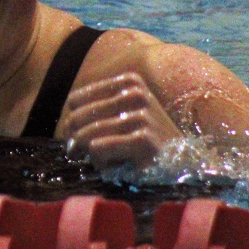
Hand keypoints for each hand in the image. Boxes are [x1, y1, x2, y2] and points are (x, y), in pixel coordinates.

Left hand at [61, 72, 183, 167]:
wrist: (184, 164)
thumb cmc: (147, 143)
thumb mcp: (123, 118)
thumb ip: (95, 115)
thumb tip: (65, 128)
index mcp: (129, 82)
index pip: (75, 100)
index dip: (71, 122)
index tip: (75, 138)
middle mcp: (135, 93)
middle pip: (77, 117)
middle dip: (74, 140)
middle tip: (79, 154)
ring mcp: (141, 115)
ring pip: (86, 136)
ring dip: (90, 155)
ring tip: (106, 161)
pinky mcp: (143, 139)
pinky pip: (98, 150)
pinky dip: (102, 163)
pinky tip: (119, 166)